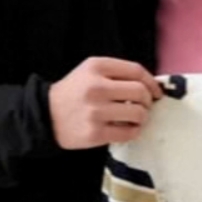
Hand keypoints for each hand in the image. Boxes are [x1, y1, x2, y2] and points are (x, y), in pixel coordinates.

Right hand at [48, 57, 164, 148]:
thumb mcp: (89, 71)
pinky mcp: (95, 133)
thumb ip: (117, 73)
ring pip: (138, 113)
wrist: (45, 115)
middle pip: (140, 92)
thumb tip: (150, 85)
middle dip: (148, 101)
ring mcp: (95, 112)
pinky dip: (134, 131)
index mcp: (96, 67)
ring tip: (136, 118)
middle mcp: (96, 87)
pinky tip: (128, 128)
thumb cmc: (74, 92)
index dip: (151, 82)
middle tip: (145, 106)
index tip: (156, 92)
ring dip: (143, 117)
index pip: (136, 71)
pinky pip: (128, 133)